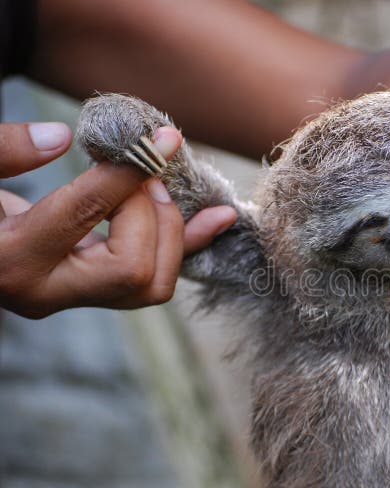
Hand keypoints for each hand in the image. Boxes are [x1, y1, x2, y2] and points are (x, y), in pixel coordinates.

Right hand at [0, 122, 236, 317]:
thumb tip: (59, 138)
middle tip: (144, 170)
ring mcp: (70, 297)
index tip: (161, 138)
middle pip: (134, 270)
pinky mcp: (90, 289)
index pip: (83, 215)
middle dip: (152, 214)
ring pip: (150, 285)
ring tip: (158, 185)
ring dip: (171, 230)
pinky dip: (188, 245)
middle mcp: (43, 292)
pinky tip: (220, 216)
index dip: (127, 173)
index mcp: (7, 260)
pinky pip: (152, 277)